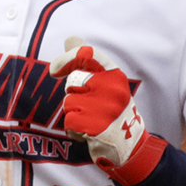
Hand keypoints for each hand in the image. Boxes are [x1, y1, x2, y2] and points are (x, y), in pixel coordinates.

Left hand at [50, 36, 164, 183]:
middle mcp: (110, 89)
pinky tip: (89, 132)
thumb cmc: (114, 111)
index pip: (87, 55)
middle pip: (72, 82)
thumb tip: (71, 39)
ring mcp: (102, 107)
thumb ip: (89, 64)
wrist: (130, 146)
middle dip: (74, 94)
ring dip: (74, 113)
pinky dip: (74, 129)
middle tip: (91, 106)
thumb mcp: (108, 84)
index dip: (67, 59)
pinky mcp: (92, 126)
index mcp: (115, 76)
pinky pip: (68, 121)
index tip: (55, 70)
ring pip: (69, 103)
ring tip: (92, 120)